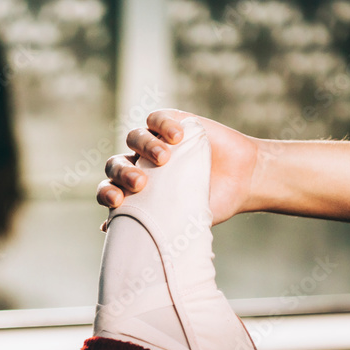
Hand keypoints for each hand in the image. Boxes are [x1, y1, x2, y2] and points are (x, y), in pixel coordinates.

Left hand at [98, 109, 260, 224]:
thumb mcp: (184, 221)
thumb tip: (111, 231)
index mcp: (135, 192)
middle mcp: (140, 165)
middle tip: (140, 183)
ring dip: (144, 146)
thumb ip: (153, 225)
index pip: (109, 189)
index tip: (117, 201)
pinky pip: (157, 119)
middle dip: (123, 172)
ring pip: (134, 138)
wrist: (243, 181)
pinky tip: (177, 136)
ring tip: (164, 156)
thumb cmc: (212, 204)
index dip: (107, 193)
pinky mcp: (173, 123)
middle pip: (116, 163)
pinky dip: (163, 125)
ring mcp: (155, 143)